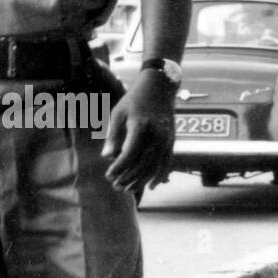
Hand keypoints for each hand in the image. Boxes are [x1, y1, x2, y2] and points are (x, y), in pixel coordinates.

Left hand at [102, 71, 175, 193]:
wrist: (159, 88)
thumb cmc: (134, 100)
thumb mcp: (118, 114)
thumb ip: (113, 136)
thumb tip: (106, 157)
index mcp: (140, 127)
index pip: (128, 155)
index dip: (118, 168)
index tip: (108, 175)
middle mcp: (156, 136)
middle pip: (141, 165)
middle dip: (127, 178)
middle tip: (115, 185)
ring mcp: (166, 140)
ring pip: (154, 168)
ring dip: (140, 181)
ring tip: (127, 189)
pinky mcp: (171, 142)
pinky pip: (166, 164)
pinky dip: (158, 177)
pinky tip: (150, 187)